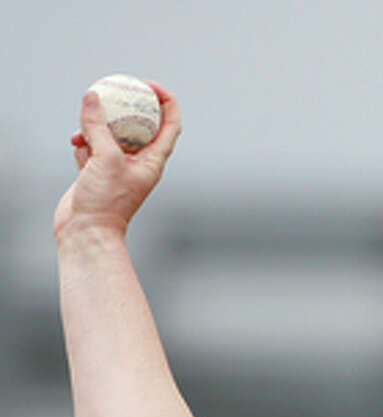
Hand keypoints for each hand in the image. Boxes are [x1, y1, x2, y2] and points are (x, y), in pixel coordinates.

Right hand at [53, 81, 180, 242]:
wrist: (86, 232)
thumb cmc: (106, 203)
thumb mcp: (105, 158)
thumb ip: (99, 126)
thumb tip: (92, 96)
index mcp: (154, 161)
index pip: (170, 125)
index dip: (166, 102)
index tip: (150, 84)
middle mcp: (139, 163)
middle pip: (138, 124)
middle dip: (123, 107)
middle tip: (110, 90)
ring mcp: (118, 167)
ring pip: (110, 133)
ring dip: (95, 127)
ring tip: (83, 133)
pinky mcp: (98, 171)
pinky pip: (92, 146)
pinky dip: (84, 145)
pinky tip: (78, 153)